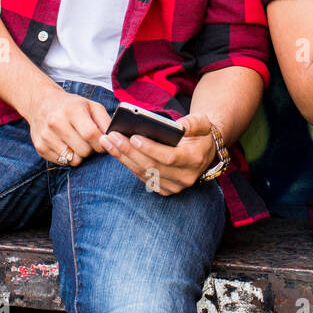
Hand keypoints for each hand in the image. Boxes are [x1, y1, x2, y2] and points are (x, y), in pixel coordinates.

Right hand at [23, 84, 110, 165]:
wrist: (42, 103)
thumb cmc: (71, 105)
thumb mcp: (91, 106)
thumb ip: (105, 121)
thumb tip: (113, 138)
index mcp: (72, 109)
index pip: (90, 134)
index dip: (101, 142)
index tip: (103, 142)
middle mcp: (56, 122)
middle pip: (83, 150)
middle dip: (91, 149)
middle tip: (89, 142)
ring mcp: (46, 135)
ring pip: (73, 159)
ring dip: (79, 154)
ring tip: (77, 142)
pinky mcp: (40, 147)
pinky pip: (62, 162)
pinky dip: (67, 157)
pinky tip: (66, 145)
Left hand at [99, 112, 217, 194]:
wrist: (204, 151)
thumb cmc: (200, 133)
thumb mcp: (203, 123)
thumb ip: (194, 123)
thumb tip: (181, 126)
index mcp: (195, 159)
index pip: (169, 157)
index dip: (150, 148)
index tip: (133, 137)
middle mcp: (185, 177)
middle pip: (152, 166)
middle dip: (129, 151)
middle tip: (111, 136)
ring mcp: (174, 186)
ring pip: (144, 173)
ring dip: (123, 157)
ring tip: (107, 141)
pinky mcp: (164, 189)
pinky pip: (142, 177)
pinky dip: (128, 164)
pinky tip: (115, 151)